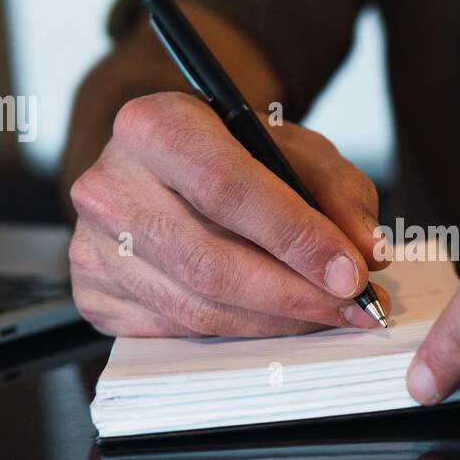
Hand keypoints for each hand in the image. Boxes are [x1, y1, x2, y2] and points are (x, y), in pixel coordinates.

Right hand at [68, 92, 389, 336]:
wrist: (163, 167)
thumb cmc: (231, 153)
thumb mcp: (293, 148)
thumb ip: (339, 192)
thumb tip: (366, 253)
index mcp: (153, 126)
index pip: (227, 188)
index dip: (296, 237)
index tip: (352, 272)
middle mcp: (108, 184)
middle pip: (211, 261)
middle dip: (295, 295)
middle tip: (352, 307)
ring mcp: (93, 245)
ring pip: (197, 308)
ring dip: (275, 322)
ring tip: (326, 315)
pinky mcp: (95, 293)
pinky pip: (177, 330)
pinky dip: (238, 333)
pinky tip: (276, 321)